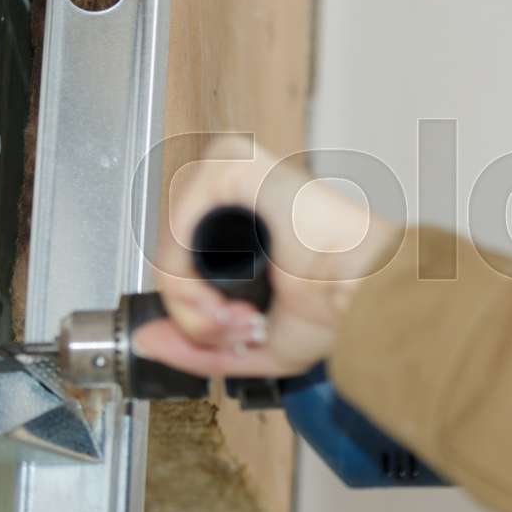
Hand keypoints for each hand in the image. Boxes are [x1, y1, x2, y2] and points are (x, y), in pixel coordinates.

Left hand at [132, 136, 400, 377]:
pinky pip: (177, 232)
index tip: (231, 336)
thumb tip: (145, 340)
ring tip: (237, 319)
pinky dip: (189, 281)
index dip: (197, 313)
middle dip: (196, 312)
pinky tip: (226, 301)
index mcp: (249, 228)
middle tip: (238, 329)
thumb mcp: (255, 343)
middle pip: (174, 259)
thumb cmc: (340, 306)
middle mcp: (238, 199)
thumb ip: (195, 345)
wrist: (365, 291)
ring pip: (172, 249)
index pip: (186, 265)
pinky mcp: (231, 166)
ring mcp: (232, 178)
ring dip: (193, 303)